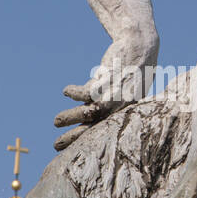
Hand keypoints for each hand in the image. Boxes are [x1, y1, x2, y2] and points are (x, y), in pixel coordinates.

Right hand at [53, 36, 157, 150]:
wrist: (140, 49)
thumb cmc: (133, 71)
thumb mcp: (123, 91)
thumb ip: (107, 102)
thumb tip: (89, 112)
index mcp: (123, 113)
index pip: (101, 133)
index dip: (84, 141)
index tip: (68, 148)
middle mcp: (119, 108)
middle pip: (93, 128)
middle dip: (74, 137)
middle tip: (56, 145)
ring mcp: (113, 96)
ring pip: (87, 113)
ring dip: (70, 118)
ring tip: (56, 122)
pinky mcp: (107, 82)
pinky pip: (85, 93)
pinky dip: (73, 93)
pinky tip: (66, 91)